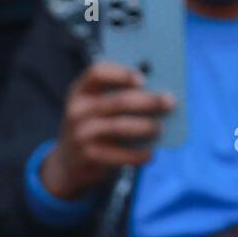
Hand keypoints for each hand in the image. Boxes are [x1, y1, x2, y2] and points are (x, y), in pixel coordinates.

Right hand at [40, 61, 174, 200]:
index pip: (97, 72)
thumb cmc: (93, 128)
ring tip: (160, 128)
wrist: (68, 164)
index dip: (121, 74)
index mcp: (80, 92)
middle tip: (170, 102)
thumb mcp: (95, 109)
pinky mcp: (89, 157)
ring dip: (145, 126)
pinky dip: (138, 155)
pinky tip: (150, 154)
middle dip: (147, 101)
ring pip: (120, 127)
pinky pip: (119, 155)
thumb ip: (117, 97)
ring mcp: (81, 135)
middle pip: (118, 101)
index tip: (143, 79)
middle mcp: (77, 111)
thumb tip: (157, 95)